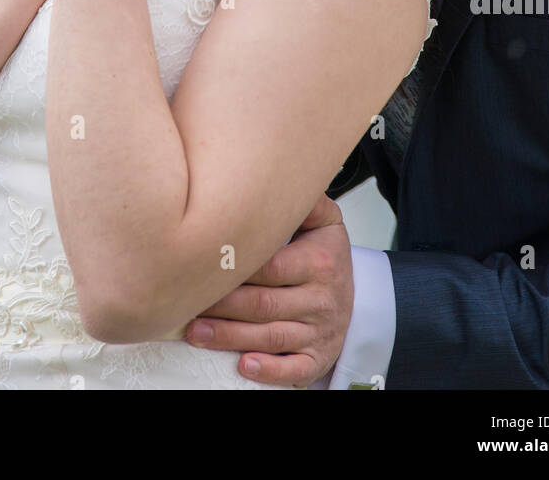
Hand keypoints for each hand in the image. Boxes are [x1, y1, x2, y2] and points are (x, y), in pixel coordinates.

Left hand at [184, 193, 353, 386]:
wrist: (362, 300)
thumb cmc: (328, 259)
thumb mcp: (326, 223)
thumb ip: (305, 201)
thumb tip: (281, 175)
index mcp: (318, 263)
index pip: (270, 267)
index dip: (235, 269)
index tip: (203, 266)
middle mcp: (320, 299)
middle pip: (263, 303)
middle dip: (222, 305)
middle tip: (186, 303)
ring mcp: (318, 332)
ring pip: (270, 337)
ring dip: (230, 337)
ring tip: (196, 332)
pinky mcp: (316, 359)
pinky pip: (293, 370)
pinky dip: (268, 371)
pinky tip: (243, 366)